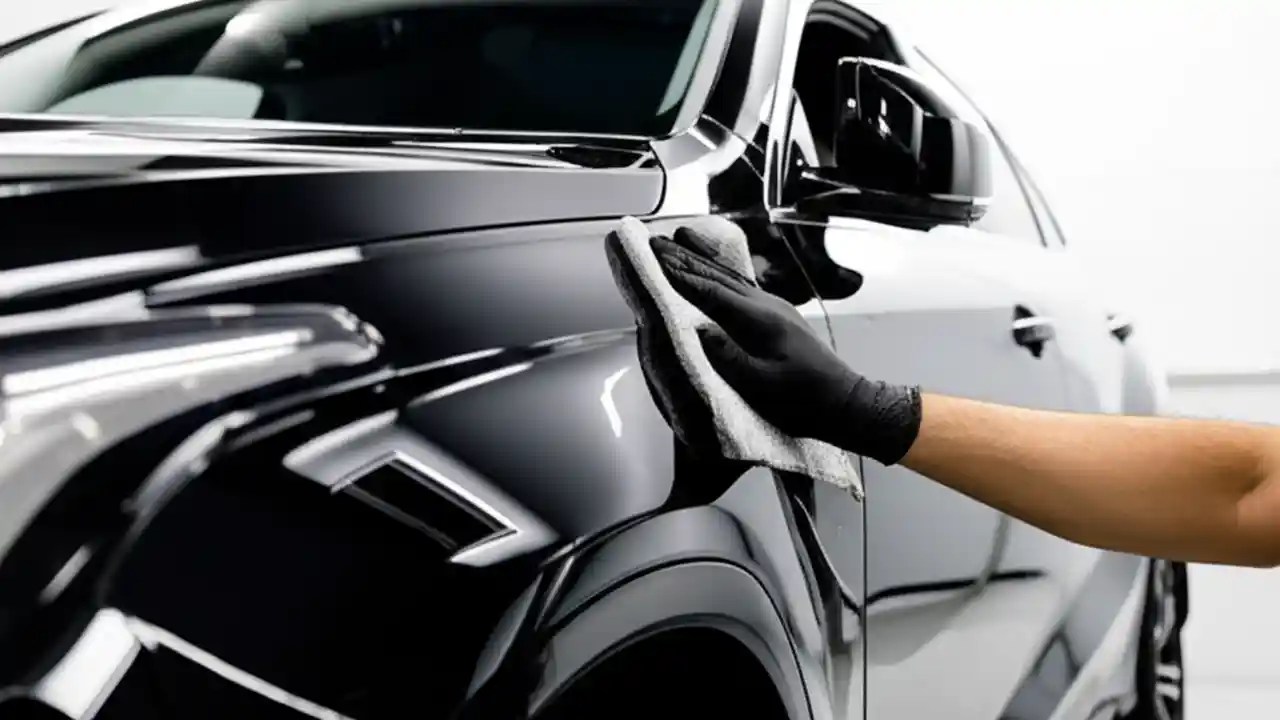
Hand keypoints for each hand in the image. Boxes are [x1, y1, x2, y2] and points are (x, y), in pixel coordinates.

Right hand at [652, 226, 921, 464]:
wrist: (842, 400)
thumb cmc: (802, 400)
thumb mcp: (762, 387)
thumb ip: (729, 358)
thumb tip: (697, 330)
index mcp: (759, 321)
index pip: (712, 291)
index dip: (680, 274)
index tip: (654, 258)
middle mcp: (766, 306)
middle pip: (717, 276)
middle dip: (684, 259)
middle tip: (655, 243)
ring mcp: (774, 307)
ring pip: (729, 277)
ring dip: (700, 260)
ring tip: (677, 243)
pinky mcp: (778, 314)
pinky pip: (741, 285)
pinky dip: (720, 273)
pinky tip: (712, 268)